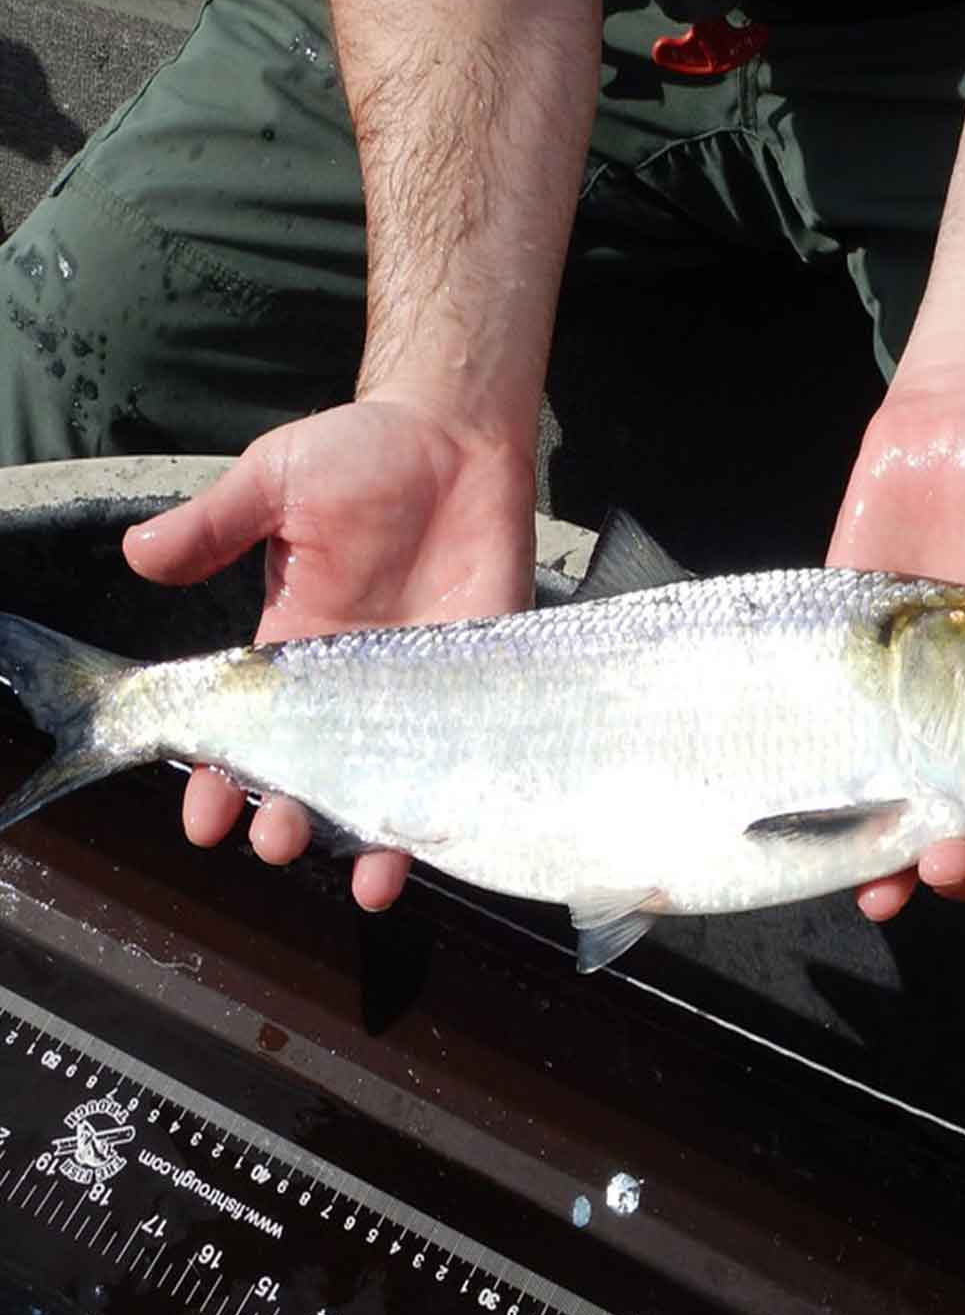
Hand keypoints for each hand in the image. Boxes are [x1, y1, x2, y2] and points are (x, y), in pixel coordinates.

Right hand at [124, 398, 535, 908]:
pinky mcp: (478, 685)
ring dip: (367, 842)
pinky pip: (463, 762)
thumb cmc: (362, 455)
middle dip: (285, 821)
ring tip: (363, 876)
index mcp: (291, 652)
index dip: (218, 779)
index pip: (245, 735)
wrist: (458, 438)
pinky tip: (436, 846)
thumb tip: (136, 555)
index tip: (203, 814)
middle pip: (309, 780)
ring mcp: (415, 695)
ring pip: (386, 792)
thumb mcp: (275, 482)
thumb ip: (214, 524)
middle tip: (275, 836)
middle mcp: (350, 690)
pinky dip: (450, 810)